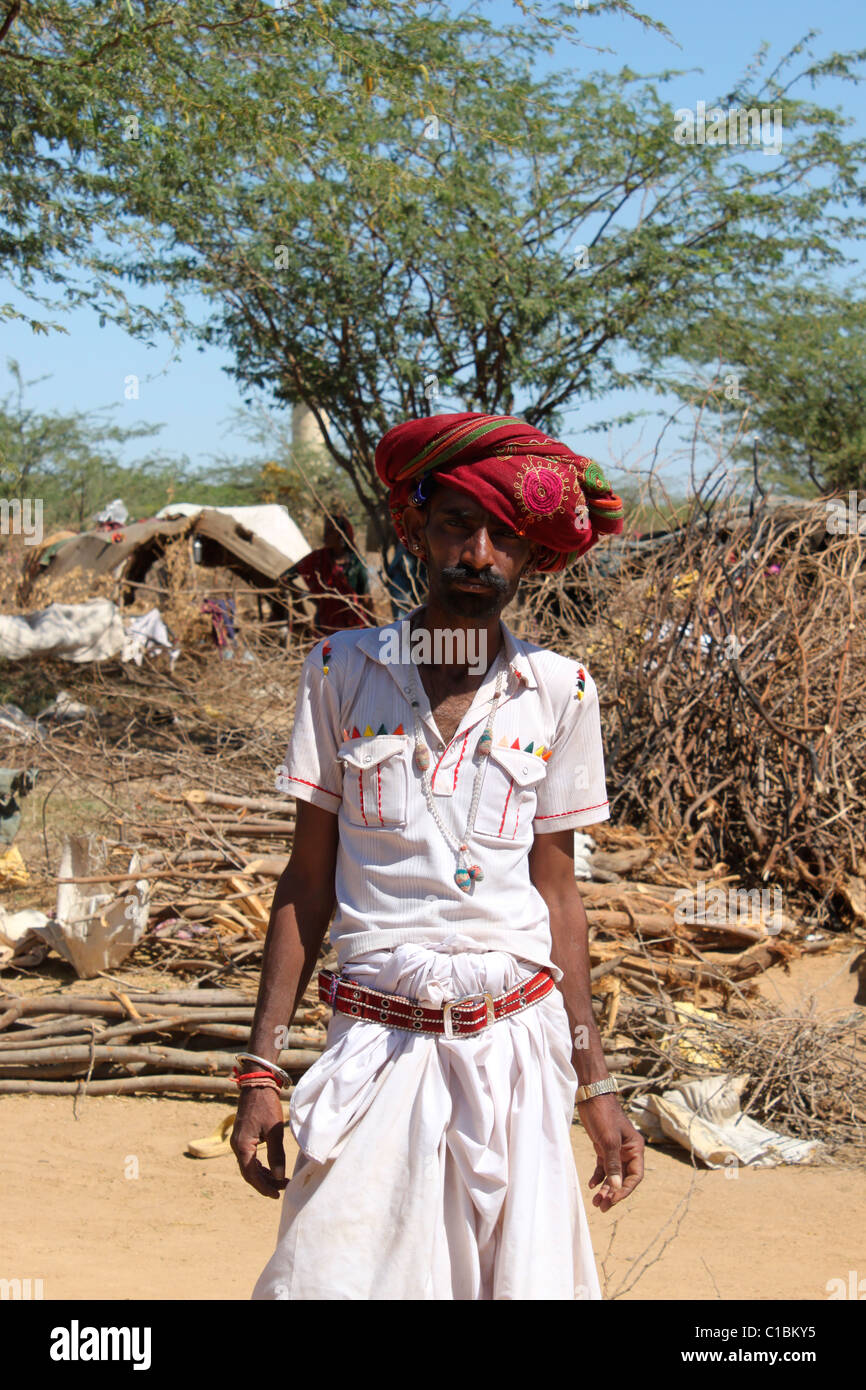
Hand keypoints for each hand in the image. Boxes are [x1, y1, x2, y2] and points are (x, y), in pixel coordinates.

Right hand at [231, 1087, 288, 1198]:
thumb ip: (276, 1155)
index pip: (251, 1175)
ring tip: (279, 1181)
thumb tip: (278, 1176)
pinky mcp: (242, 1138)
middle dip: (264, 1183)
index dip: (264, 1187)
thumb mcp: (274, 1131)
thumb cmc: (266, 1106)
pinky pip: (249, 1158)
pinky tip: (270, 1169)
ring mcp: (238, 1142)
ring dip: (262, 1175)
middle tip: (281, 1189)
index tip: (277, 1194)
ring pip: (248, 1167)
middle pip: (248, 1174)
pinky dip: (258, 1166)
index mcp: (243, 1147)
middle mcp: (237, 1147)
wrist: (256, 1085)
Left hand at [579, 1094, 644, 1211]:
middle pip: (624, 1178)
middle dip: (613, 1193)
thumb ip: (613, 1165)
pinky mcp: (604, 1146)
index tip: (613, 1200)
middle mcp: (628, 1151)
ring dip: (605, 1188)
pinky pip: (604, 1167)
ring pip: (613, 1175)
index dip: (625, 1190)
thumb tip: (617, 1187)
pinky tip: (591, 1185)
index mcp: (635, 1149)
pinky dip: (599, 1177)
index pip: (635, 1176)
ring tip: (596, 1202)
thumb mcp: (609, 1141)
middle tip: (601, 1206)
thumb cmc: (603, 1115)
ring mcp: (616, 1149)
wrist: (591, 1095)